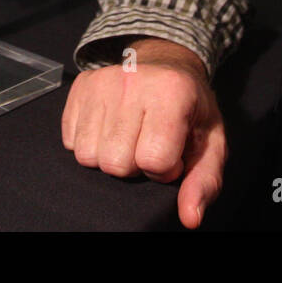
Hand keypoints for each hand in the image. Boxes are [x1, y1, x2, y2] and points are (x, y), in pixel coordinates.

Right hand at [61, 37, 225, 228]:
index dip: (165, 168)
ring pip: (88, 155)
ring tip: (130, 137)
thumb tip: (190, 218)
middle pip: (115, 163)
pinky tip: (111, 127)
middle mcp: (132, 81)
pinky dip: (90, 143)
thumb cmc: (190, 108)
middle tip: (148, 145)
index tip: (173, 153)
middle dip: (134, 164)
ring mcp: (101, 82)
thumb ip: (204, 181)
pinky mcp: (81, 86)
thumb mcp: (210, 142)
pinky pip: (70, 141)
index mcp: (171, 92)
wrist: (167, 64)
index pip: (154, 160)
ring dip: (109, 156)